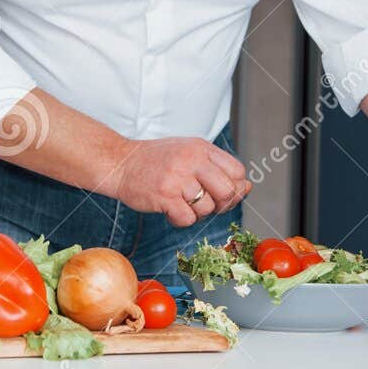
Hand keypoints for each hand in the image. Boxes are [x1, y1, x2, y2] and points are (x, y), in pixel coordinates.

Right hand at [112, 137, 250, 226]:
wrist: (120, 163)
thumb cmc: (156, 161)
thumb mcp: (189, 154)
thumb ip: (217, 169)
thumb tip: (247, 187)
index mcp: (202, 148)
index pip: (237, 171)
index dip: (235, 188)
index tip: (221, 194)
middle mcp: (192, 160)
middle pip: (228, 191)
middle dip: (221, 204)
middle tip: (205, 204)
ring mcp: (178, 177)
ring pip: (208, 208)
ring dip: (197, 213)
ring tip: (182, 204)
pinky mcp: (165, 195)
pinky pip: (188, 218)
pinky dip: (181, 220)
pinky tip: (171, 211)